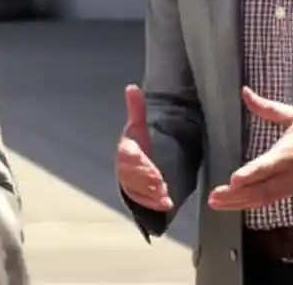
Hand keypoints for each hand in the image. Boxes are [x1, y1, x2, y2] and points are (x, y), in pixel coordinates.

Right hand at [116, 84, 172, 210]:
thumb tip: (132, 87)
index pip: (127, 156)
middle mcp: (125, 170)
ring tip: (165, 197)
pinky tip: (167, 204)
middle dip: (146, 180)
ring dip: (151, 195)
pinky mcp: (138, 199)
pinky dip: (154, 205)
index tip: (152, 168)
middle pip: (132, 177)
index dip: (138, 163)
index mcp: (126, 151)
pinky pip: (143, 203)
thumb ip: (136, 109)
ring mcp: (130, 186)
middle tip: (160, 183)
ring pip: (137, 192)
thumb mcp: (138, 127)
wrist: (135, 168)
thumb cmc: (137, 146)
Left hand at [208, 87, 292, 210]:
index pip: (268, 166)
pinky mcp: (289, 192)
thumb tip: (245, 92)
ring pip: (262, 198)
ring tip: (216, 203)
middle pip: (261, 188)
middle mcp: (289, 173)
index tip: (234, 180)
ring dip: (238, 203)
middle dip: (236, 195)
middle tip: (214, 197)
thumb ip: (266, 107)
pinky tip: (232, 205)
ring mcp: (289, 186)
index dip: (251, 174)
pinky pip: (267, 201)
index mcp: (290, 152)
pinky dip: (249, 205)